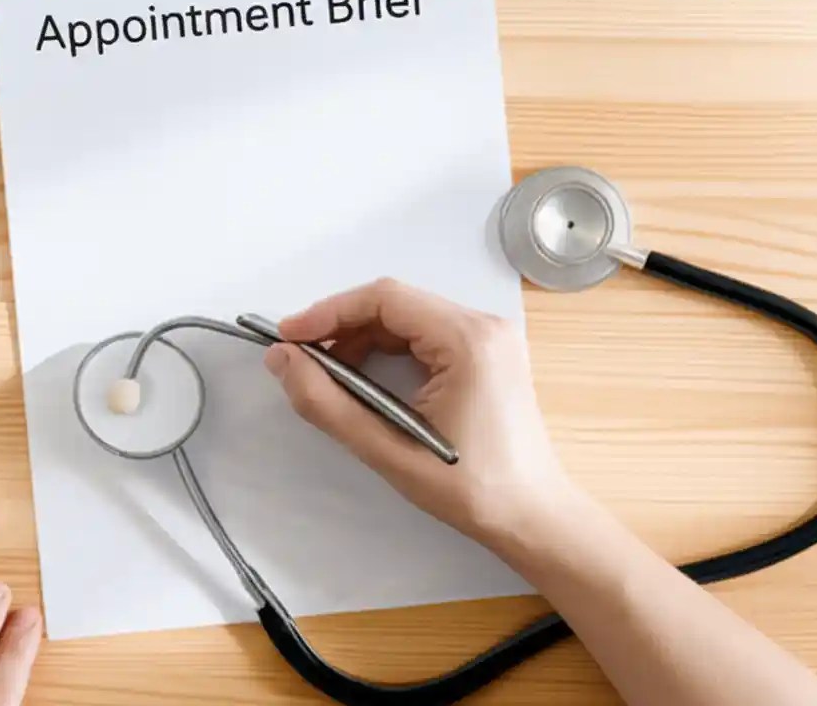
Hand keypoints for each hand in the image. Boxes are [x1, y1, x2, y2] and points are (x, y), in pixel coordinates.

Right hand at [264, 278, 570, 545]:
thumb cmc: (471, 490)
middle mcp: (484, 326)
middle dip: (341, 326)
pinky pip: (425, 335)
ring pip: (407, 318)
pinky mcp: (487, 355)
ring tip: (326, 374)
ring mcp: (489, 338)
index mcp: (469, 340)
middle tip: (300, 358)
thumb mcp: (389, 450)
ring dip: (361, 338)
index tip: (287, 337)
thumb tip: (283, 360)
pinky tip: (363, 379)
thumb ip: (328, 403)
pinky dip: (387, 349)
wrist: (533, 517)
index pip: (385, 299)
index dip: (328, 312)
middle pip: (395, 304)